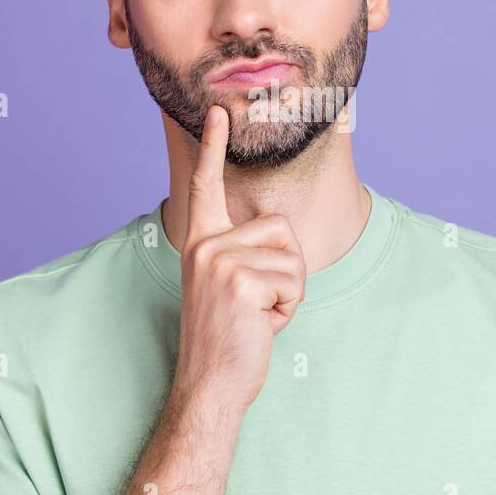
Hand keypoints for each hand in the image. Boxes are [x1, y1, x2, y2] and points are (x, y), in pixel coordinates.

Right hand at [169, 105, 306, 415]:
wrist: (210, 384)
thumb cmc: (229, 338)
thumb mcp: (229, 286)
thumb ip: (243, 254)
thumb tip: (276, 231)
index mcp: (201, 242)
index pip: (206, 186)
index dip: (212, 147)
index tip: (218, 110)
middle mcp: (205, 245)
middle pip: (281, 228)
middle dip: (288, 270)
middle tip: (257, 305)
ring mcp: (220, 260)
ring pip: (293, 257)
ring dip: (289, 293)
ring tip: (257, 316)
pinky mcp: (240, 279)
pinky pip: (294, 280)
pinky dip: (288, 309)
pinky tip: (260, 325)